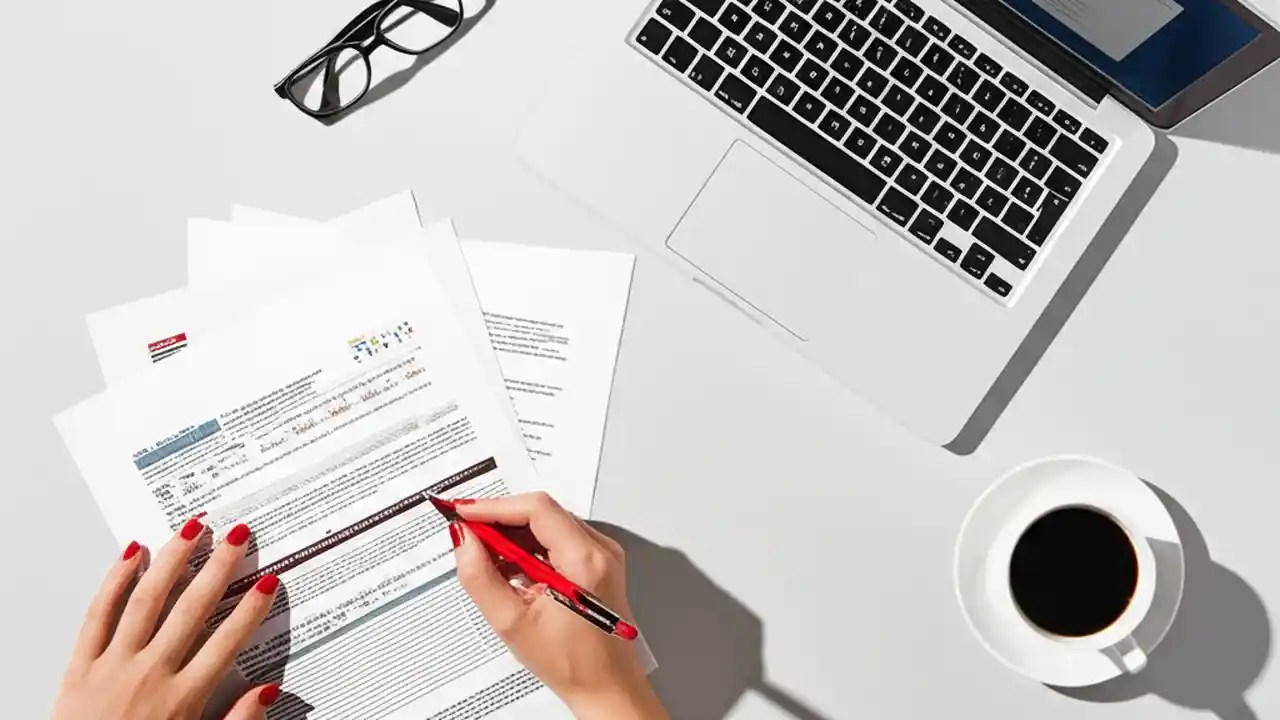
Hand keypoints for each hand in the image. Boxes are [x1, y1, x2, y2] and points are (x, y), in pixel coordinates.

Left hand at [53, 519, 282, 719]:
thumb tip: (268, 691)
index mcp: (184, 699)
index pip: (228, 642)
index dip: (251, 609)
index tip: (268, 581)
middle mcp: (151, 675)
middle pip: (193, 609)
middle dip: (219, 567)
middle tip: (236, 535)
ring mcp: (113, 666)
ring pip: (148, 600)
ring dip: (173, 559)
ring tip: (191, 528)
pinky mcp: (80, 666)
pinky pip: (97, 615)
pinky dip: (114, 581)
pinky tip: (131, 554)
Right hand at [451, 493, 666, 719]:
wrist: (607, 686)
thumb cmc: (571, 663)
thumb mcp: (512, 623)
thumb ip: (481, 577)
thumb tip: (463, 541)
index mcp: (585, 560)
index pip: (536, 509)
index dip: (494, 507)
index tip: (463, 514)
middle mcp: (600, 550)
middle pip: (542, 514)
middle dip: (500, 521)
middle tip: (467, 536)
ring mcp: (603, 555)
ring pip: (549, 525)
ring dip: (514, 536)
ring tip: (486, 560)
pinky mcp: (597, 563)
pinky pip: (559, 540)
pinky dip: (530, 548)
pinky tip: (511, 569)